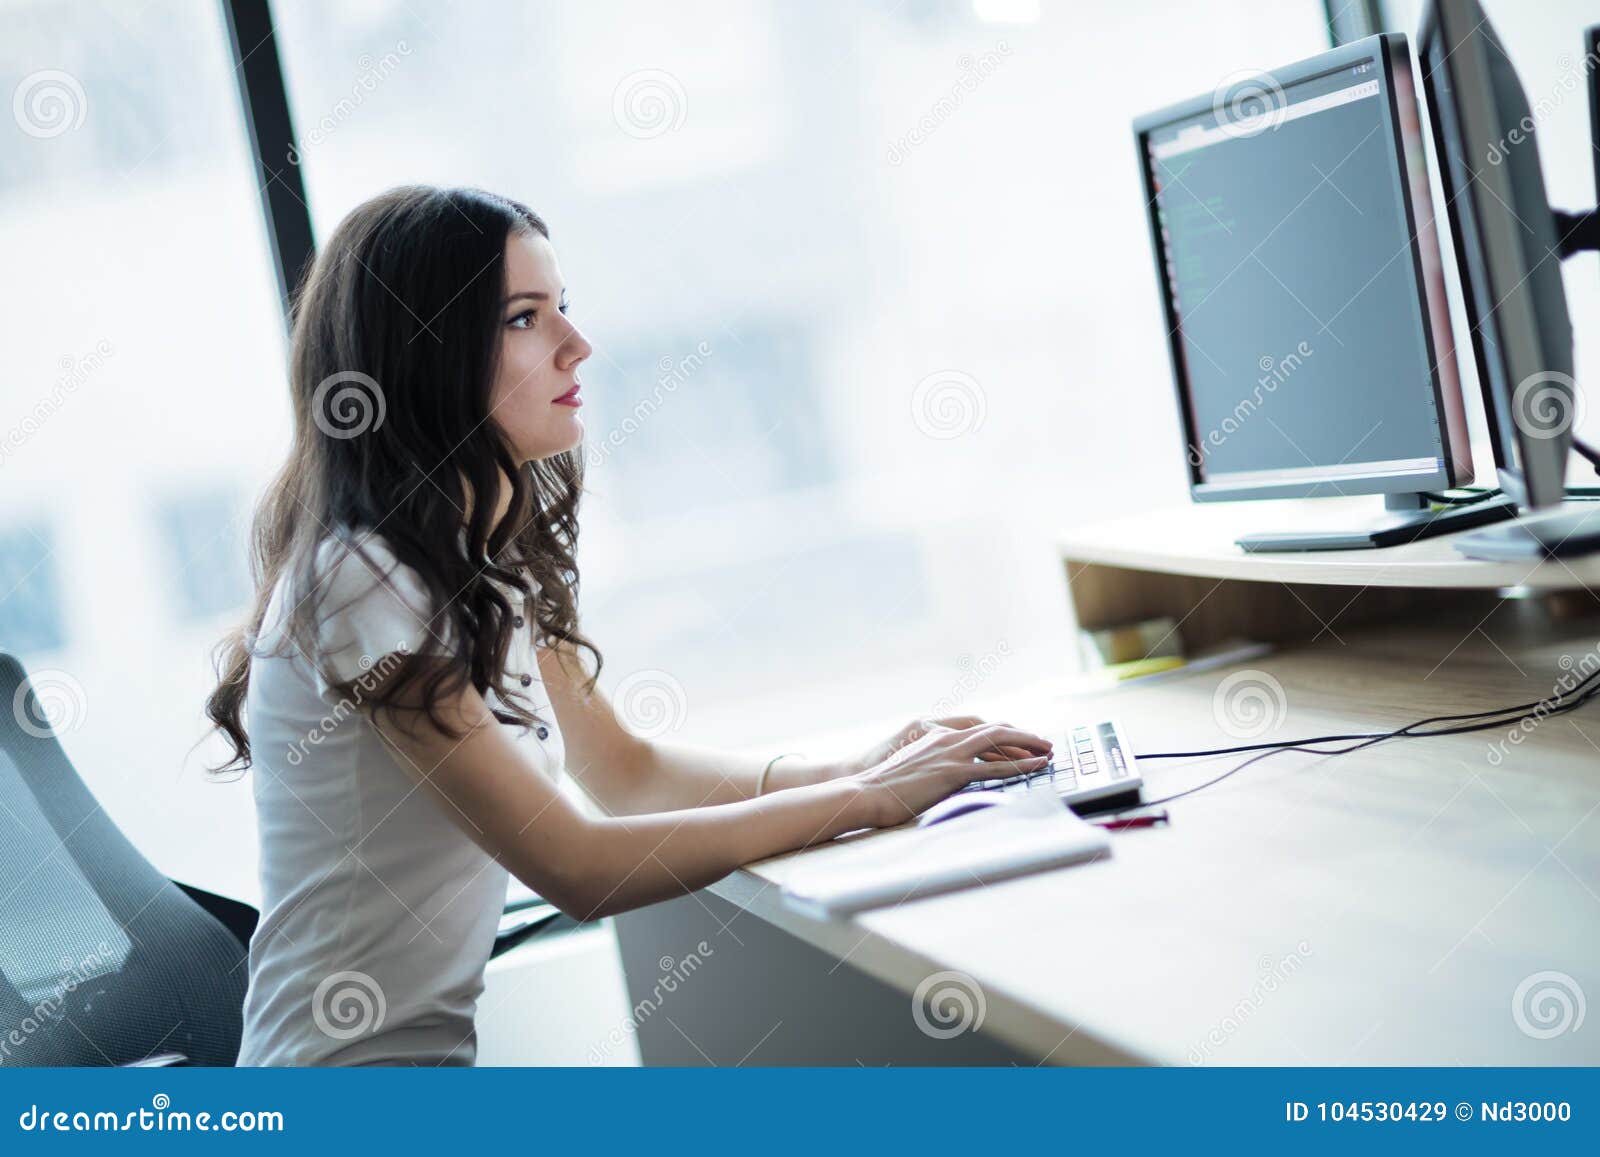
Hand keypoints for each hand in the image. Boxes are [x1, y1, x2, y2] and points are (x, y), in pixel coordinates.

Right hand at [849, 720, 1053, 827]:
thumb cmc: (882, 788)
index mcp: (935, 735)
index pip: (978, 728)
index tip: (1021, 741)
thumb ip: (932, 767)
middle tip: (1043, 742)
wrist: (865, 792)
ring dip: (1028, 744)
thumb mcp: (911, 769)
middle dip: (1022, 735)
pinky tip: (1038, 766)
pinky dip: (1021, 765)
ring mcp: (950, 754)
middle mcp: (945, 738)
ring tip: (1049, 750)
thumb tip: (945, 778)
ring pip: (999, 740)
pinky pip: (996, 768)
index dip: (1003, 734)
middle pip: (993, 728)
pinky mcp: (953, 773)